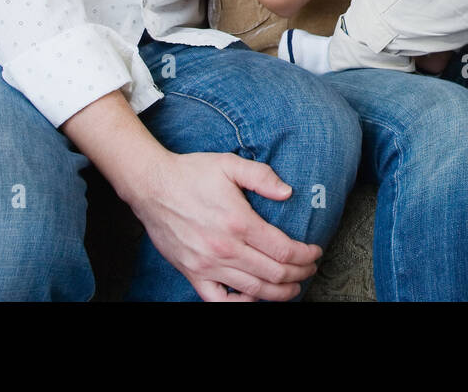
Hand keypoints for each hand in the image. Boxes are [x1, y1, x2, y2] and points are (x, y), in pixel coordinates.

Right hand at [129, 150, 322, 301]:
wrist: (152, 186)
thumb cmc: (191, 173)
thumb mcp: (230, 164)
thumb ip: (262, 176)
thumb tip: (288, 192)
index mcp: (239, 222)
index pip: (284, 250)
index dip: (306, 255)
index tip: (315, 253)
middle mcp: (225, 249)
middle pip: (274, 274)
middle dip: (299, 274)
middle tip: (310, 270)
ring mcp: (207, 266)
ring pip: (253, 291)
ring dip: (279, 293)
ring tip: (293, 287)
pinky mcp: (192, 274)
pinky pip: (218, 301)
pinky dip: (241, 304)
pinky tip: (254, 298)